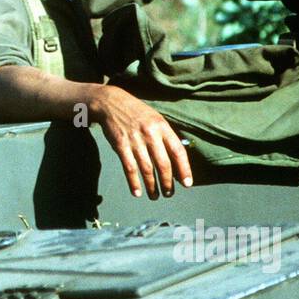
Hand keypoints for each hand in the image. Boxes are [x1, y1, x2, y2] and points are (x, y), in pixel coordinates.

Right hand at [90, 84, 191, 198]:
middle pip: (163, 164)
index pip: (178, 151)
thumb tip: (177, 160)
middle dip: (167, 182)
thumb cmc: (138, 114)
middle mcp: (150, 134)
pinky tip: (137, 192)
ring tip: (155, 196)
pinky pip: (129, 168)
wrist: (112, 103)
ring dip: (152, 186)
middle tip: (169, 193)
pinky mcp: (120, 145)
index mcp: (162, 127)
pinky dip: (133, 182)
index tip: (187, 184)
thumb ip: (166, 137)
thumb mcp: (156, 119)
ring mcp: (135, 140)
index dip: (184, 169)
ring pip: (147, 169)